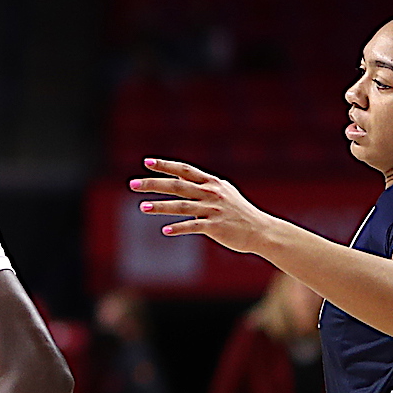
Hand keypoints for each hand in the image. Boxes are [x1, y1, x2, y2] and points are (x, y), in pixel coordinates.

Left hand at [130, 157, 273, 253]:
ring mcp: (213, 210)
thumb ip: (201, 184)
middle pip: (177, 186)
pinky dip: (178, 228)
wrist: (260, 230)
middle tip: (132, 184)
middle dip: (153, 184)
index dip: (165, 165)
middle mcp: (211, 193)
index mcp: (211, 183)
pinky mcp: (215, 227)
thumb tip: (179, 177)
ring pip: (182, 206)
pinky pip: (193, 226)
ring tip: (142, 207)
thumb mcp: (222, 192)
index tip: (146, 162)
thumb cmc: (238, 212)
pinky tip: (164, 230)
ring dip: (160, 206)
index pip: (184, 170)